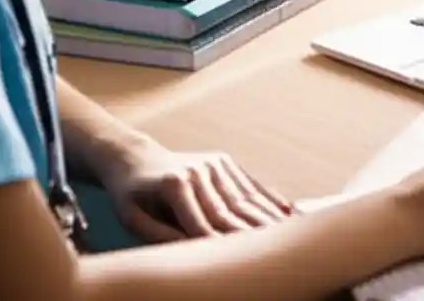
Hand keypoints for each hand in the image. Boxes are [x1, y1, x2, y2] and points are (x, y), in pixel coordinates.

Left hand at [99, 142, 292, 242]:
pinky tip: (288, 212)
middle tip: (277, 256)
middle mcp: (198, 170)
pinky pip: (250, 184)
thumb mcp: (132, 219)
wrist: (135, 158)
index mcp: (174, 184)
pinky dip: (269, 199)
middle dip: (254, 234)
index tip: (240, 264)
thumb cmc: (132, 196)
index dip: (222, 244)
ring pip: (246, 198)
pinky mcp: (224, 161)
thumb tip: (191, 251)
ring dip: (269, 218)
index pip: (203, 223)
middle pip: (231, 211)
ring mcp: (214, 163)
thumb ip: (159, 235)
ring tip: (291, 237)